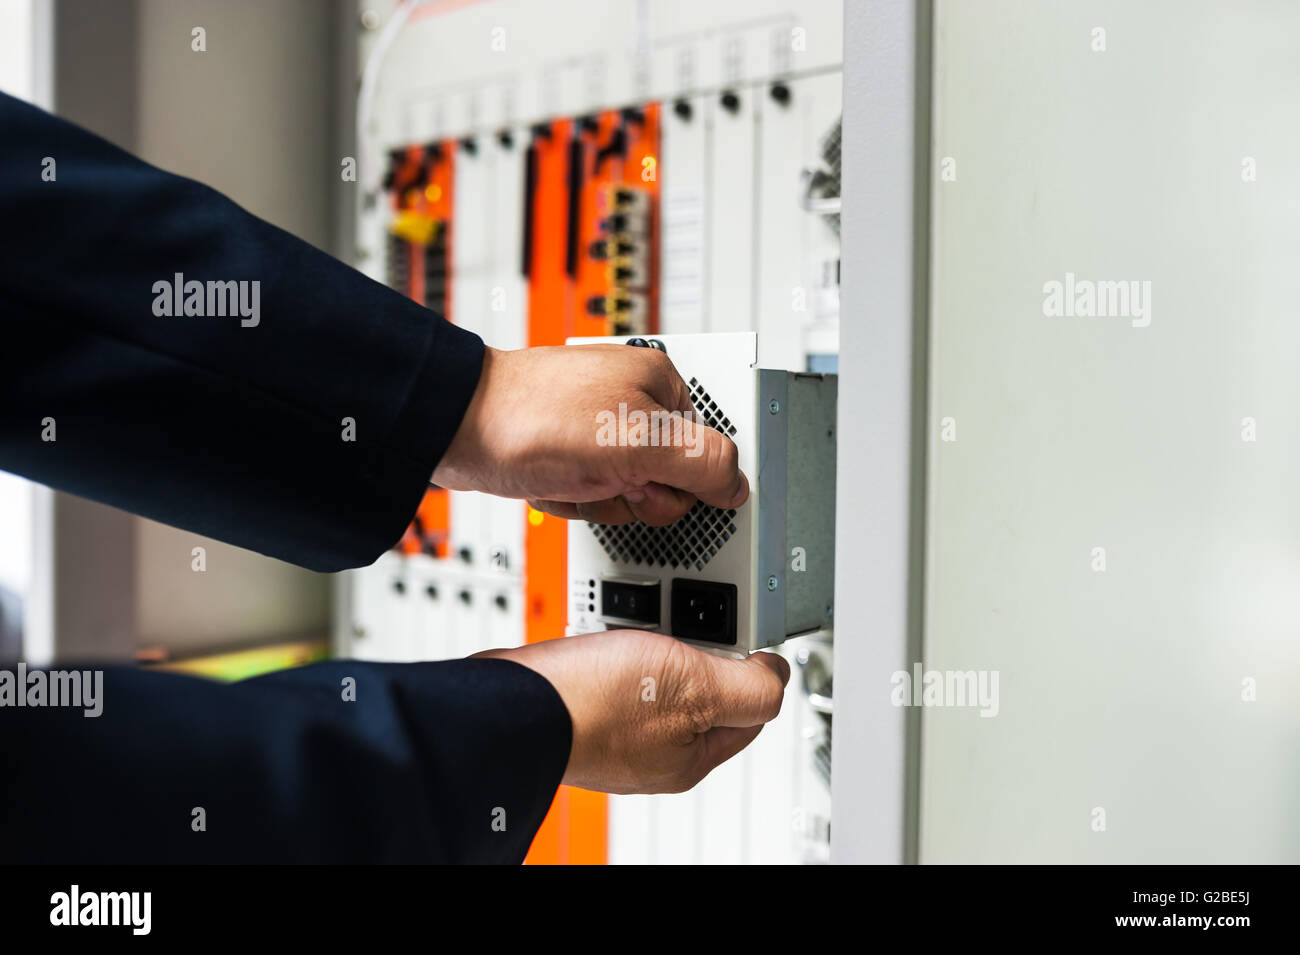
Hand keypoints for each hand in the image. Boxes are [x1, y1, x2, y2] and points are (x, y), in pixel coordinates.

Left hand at [433, 345, 748, 525]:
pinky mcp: (566, 448)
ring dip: (601, 500)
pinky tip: (554, 485)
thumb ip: (700, 461)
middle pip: (667, 477)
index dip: (679, 480)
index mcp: (660, 381)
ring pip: (628, 491)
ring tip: (574, 480)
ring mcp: (596, 425)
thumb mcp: (636, 443)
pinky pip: (591, 492)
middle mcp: (631, 398)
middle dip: (635, 494)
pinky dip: (573, 499)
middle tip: (608, 481)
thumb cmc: (532, 418)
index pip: (707, 450)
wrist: (453, 428)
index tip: (650, 481)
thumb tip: (737, 483)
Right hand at [473, 629, 789, 793]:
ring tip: (645, 617)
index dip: (755, 665)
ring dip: (654, 637)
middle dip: (697, 644)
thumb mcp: (698, 685)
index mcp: (690, 756)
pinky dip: (616, 640)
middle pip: (701, 686)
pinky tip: (609, 625)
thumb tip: (778, 675)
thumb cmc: (592, 703)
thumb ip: (751, 686)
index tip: (749, 631)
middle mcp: (652, 749)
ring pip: (655, 671)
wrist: (507, 703)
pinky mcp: (581, 703)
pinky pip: (614, 667)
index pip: (750, 709)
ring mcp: (614, 728)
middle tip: (687, 618)